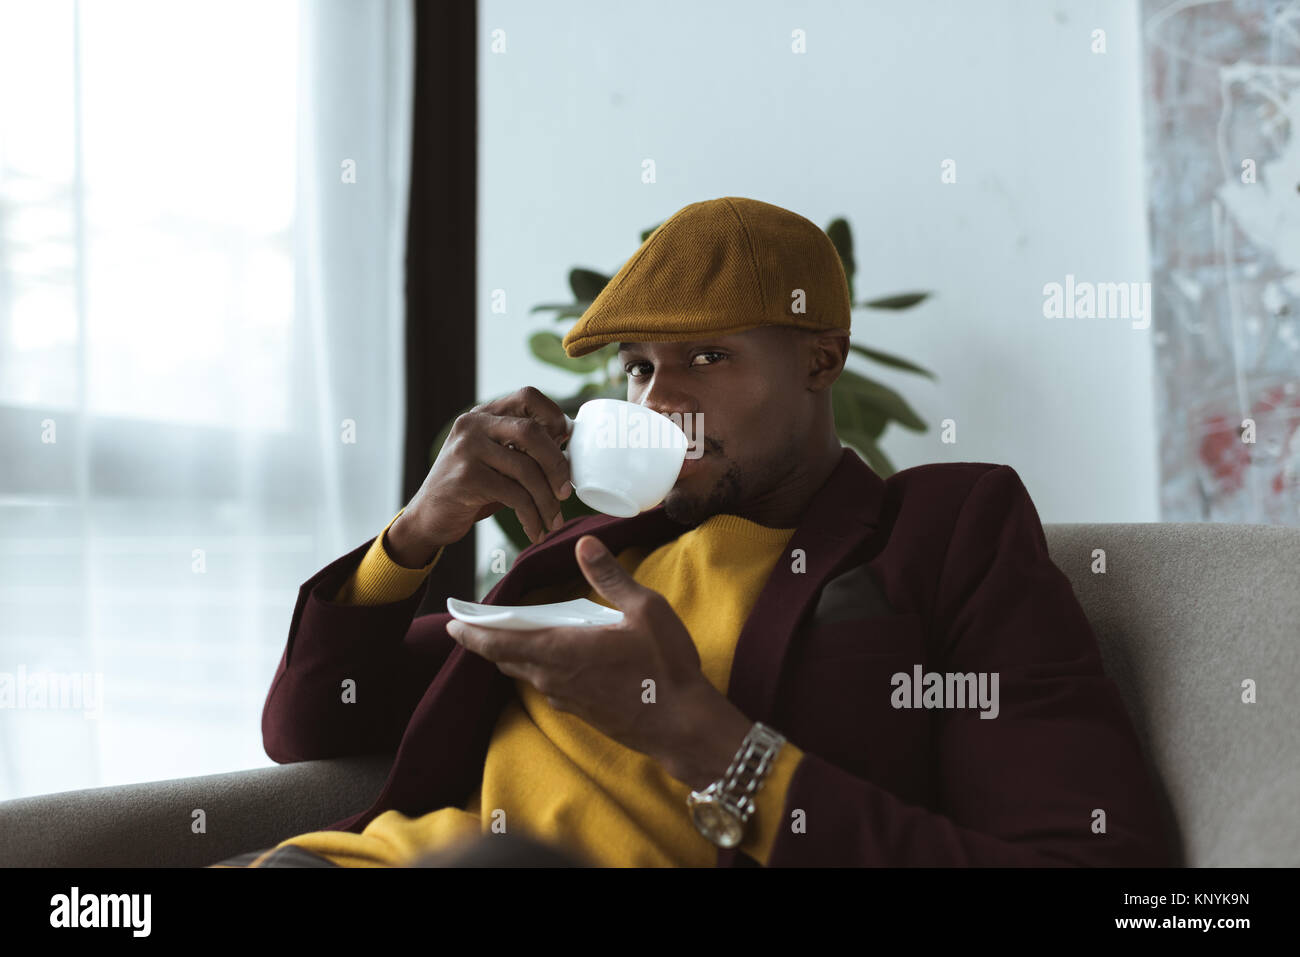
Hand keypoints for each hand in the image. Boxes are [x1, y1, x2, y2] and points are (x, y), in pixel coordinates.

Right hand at [396, 387, 573, 552]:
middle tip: (565, 492)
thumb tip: (569, 449)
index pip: (527, 396)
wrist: (428, 517)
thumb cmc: (472, 489)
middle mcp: (473, 425)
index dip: (553, 415)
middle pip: (531, 432)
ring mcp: (467, 449)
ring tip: (553, 521)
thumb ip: (523, 450)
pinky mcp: (466, 477)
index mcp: (484, 415)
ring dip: (547, 502)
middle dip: (557, 464)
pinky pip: (514, 496)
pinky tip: (536, 531)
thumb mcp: (496, 461)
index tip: (566, 442)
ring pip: (526, 469)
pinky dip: (532, 517)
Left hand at [444, 535, 741, 778]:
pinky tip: (550, 657)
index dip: (472, 633)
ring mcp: (566, 698)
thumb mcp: (644, 610)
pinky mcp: (580, 711)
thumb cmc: (664, 666)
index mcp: (562, 649)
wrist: (682, 726)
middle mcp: (554, 677)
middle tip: (468, 627)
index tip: (452, 623)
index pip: (500, 642)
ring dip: (511, 655)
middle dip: (484, 643)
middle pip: (505, 659)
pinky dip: (535, 668)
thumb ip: (610, 577)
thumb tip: (586, 543)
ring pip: (525, 673)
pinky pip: (545, 685)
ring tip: (507, 636)